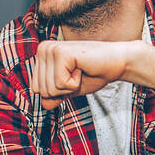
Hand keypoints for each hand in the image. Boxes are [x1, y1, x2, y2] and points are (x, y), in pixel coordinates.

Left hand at [31, 40, 154, 109]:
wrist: (117, 63)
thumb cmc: (95, 73)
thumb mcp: (71, 89)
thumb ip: (55, 96)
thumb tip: (44, 105)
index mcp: (42, 55)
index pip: (36, 89)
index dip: (57, 91)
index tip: (72, 77)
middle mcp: (43, 49)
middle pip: (41, 90)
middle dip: (63, 90)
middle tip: (78, 74)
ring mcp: (51, 49)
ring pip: (49, 89)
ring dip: (69, 87)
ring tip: (80, 71)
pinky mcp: (61, 53)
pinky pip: (60, 84)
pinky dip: (74, 83)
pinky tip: (83, 69)